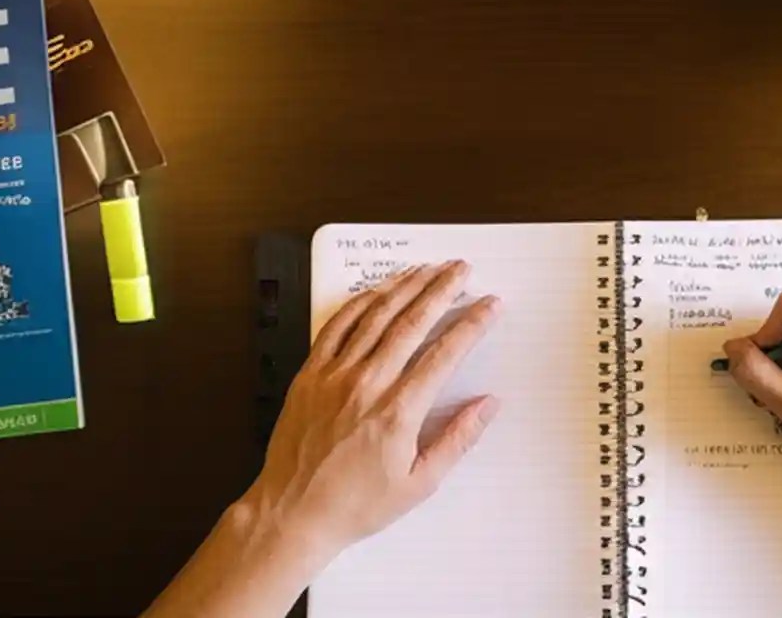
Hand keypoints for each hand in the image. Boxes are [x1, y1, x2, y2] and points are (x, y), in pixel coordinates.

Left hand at [241, 260, 501, 559]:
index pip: (444, 354)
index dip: (472, 324)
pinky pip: (336, 327)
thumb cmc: (355, 505)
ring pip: (375, 316)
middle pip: (412, 322)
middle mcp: (366, 385)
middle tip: (461, 270)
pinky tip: (377, 291)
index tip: (490, 305)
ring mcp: (334, 376)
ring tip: (427, 268)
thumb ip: (457, 439)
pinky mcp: (309, 375)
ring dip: (405, 286)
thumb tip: (488, 404)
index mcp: (398, 412)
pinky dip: (360, 302)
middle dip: (441, 289)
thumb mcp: (419, 483)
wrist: (292, 513)